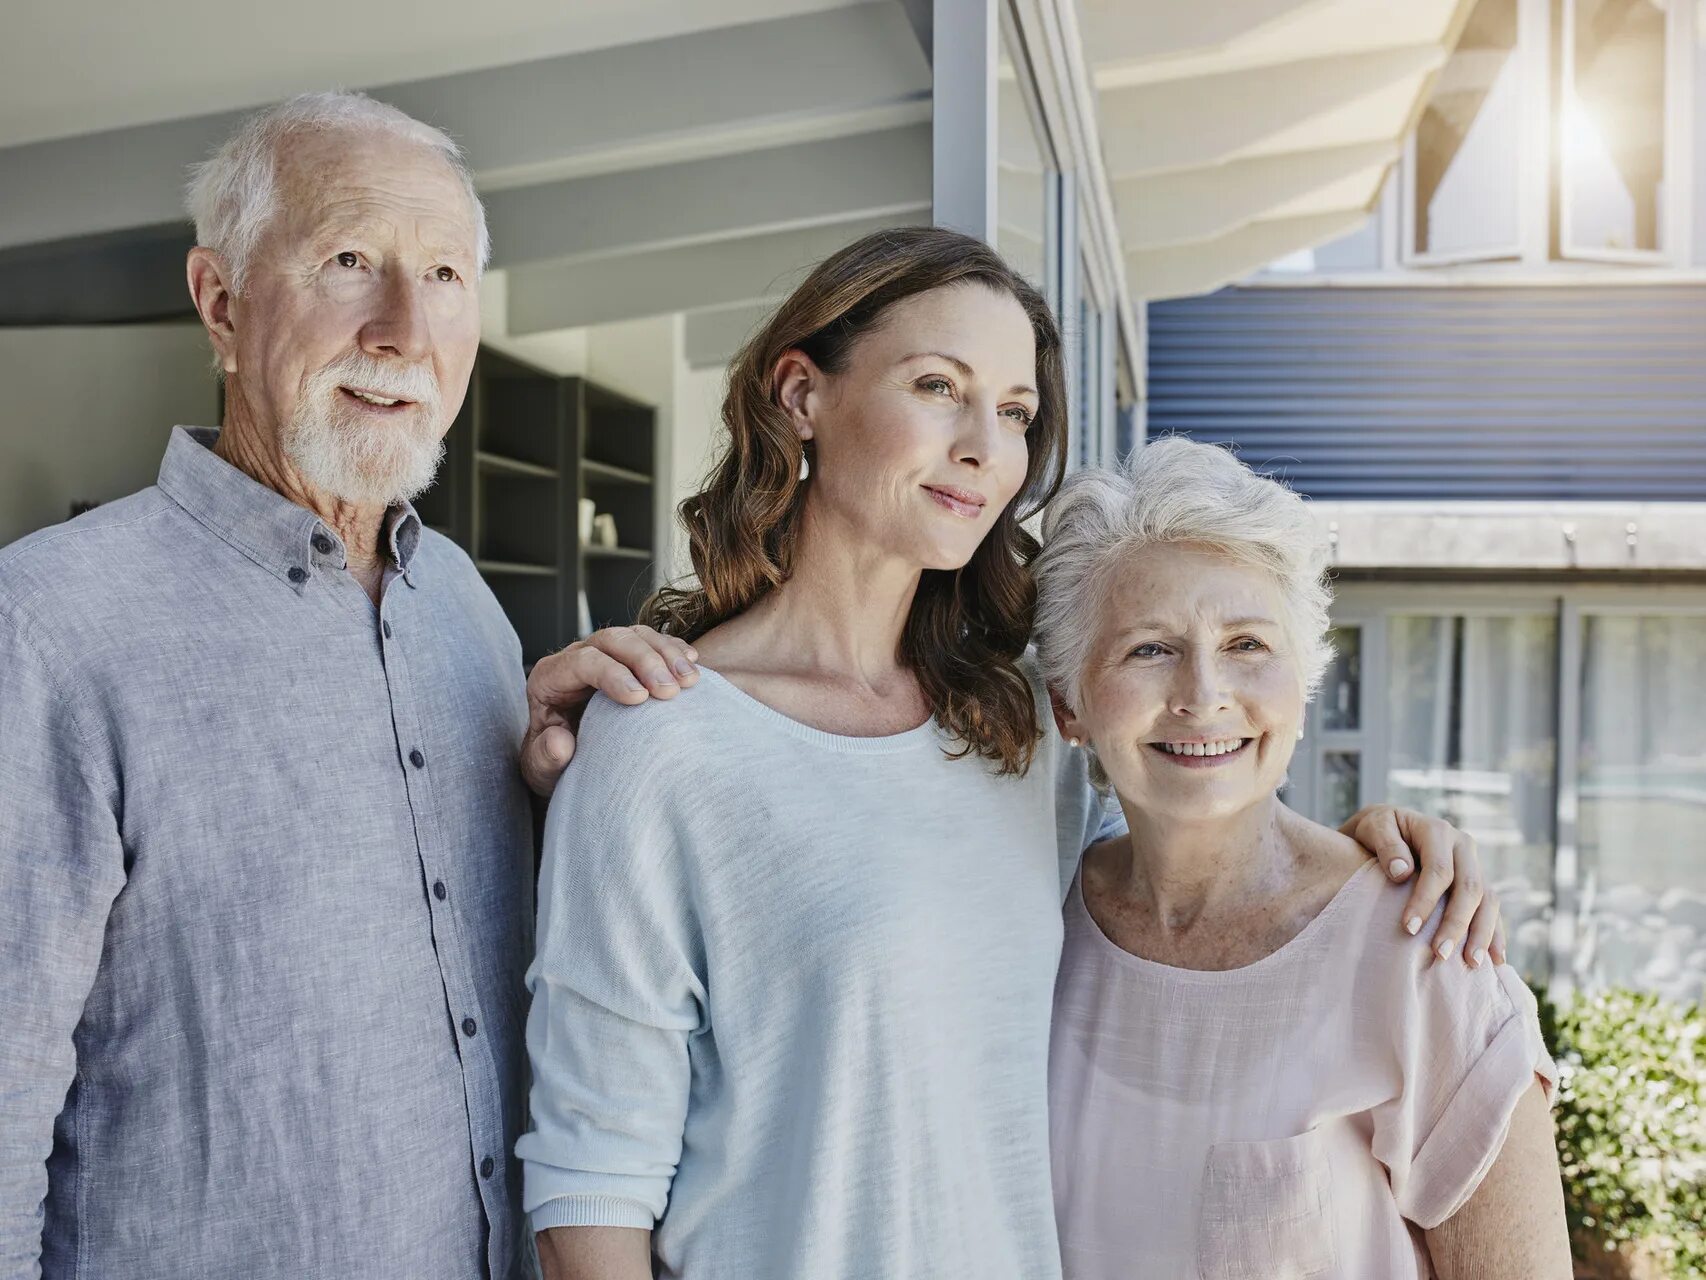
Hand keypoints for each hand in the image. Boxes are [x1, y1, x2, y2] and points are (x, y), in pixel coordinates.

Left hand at [519, 625, 699, 796]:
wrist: (570, 758)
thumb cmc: (555, 761)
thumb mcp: (542, 768)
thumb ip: (544, 757)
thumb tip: (560, 742)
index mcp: (550, 678)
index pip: (582, 662)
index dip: (612, 674)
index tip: (640, 698)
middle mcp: (577, 657)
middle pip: (613, 640)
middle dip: (645, 660)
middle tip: (671, 690)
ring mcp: (606, 653)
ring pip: (637, 635)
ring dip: (667, 653)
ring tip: (690, 679)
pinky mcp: (630, 658)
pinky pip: (654, 641)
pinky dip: (675, 650)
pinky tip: (692, 664)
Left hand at [1340, 805, 1506, 969]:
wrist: (1385, 830)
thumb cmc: (1374, 832)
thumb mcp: (1373, 827)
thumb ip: (1386, 845)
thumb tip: (1402, 872)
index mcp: (1437, 831)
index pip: (1439, 870)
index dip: (1426, 900)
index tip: (1409, 929)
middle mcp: (1462, 846)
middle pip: (1469, 887)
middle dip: (1456, 923)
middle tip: (1440, 954)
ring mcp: (1474, 864)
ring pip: (1488, 900)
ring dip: (1482, 933)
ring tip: (1472, 964)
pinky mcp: (1478, 882)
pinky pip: (1492, 909)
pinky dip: (1496, 934)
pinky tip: (1495, 960)